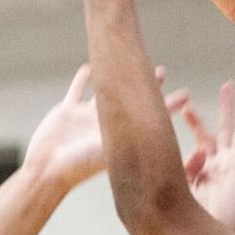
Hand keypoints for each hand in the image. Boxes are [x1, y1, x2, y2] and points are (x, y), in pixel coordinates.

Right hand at [24, 63, 187, 192]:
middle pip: (133, 100)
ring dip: (116, 77)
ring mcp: (86, 118)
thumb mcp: (113, 147)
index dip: (170, 104)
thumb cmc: (80, 165)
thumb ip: (134, 130)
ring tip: (128, 63)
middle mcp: (107, 125)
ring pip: (105, 91)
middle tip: (162, 70)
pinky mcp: (66, 112)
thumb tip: (163, 117)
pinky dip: (83, 79)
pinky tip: (89, 67)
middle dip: (148, 86)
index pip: (153, 116)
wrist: (47, 170)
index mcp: (122, 135)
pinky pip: (77, 91)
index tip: (187, 94)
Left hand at [181, 82, 234, 233]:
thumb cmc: (189, 218)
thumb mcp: (177, 185)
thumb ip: (182, 166)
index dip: (196, 121)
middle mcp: (223, 165)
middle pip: (226, 128)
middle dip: (227, 106)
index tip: (185, 106)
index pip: (203, 138)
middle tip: (228, 85)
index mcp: (206, 170)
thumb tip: (193, 150)